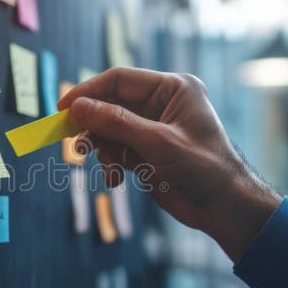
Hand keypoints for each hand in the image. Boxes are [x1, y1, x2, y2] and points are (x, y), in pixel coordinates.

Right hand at [58, 67, 281, 261]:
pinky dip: (110, 163)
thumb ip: (116, 123)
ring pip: (108, 128)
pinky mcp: (146, 149)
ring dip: (102, 149)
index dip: (89, 91)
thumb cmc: (204, 168)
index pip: (120, 79)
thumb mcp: (157, 143)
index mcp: (172, 88)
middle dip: (93, 126)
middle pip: (110, 104)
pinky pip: (115, 148)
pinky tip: (115, 179)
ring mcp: (152, 127)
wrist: (224, 208)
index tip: (63, 108)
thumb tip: (77, 107)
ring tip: (107, 168)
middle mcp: (161, 103)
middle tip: (76, 143)